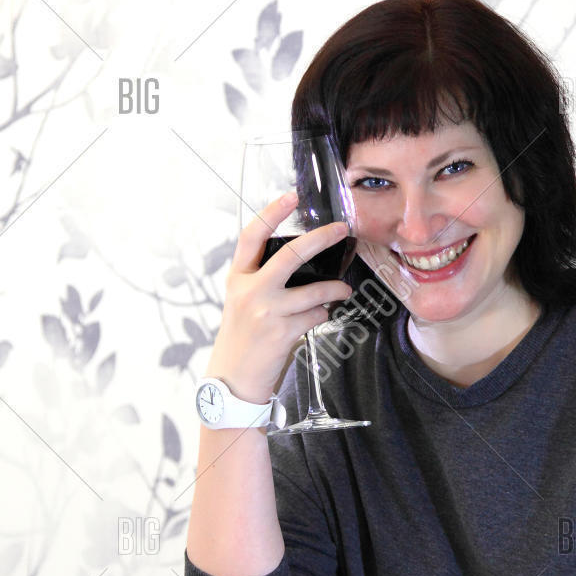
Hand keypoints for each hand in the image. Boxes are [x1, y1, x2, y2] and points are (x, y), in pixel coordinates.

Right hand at [204, 192, 353, 401]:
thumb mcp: (242, 302)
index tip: (290, 196)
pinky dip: (321, 314)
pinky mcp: (282, 332)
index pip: (251, 236)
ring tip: (343, 289)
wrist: (233, 379)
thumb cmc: (243, 338)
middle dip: (320, 239)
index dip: (271, 212)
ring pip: (313, 290)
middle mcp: (249, 291)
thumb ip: (262, 280)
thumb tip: (303, 263)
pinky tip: (319, 317)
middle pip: (290, 254)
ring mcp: (266, 311)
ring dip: (334, 289)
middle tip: (341, 230)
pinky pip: (315, 315)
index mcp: (238, 278)